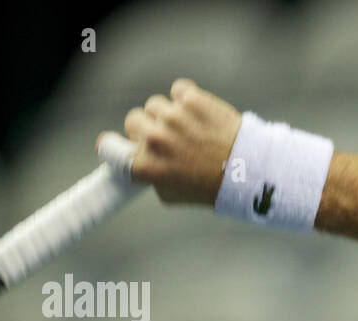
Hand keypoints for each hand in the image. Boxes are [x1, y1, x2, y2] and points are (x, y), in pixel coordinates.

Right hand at [98, 78, 241, 205]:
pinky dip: (187, 99)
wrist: (249, 172)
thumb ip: (150, 177)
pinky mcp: (192, 100)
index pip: (108, 147)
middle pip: (133, 120)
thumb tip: (136, 160)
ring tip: (190, 129)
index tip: (115, 144)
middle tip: (168, 139)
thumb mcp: (173, 194)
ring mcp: (173, 117)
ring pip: (156, 104)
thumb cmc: (212, 187)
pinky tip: (200, 115)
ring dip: (168, 114)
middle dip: (147, 128)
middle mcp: (156, 139)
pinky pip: (178, 91)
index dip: (111, 144)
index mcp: (147, 166)